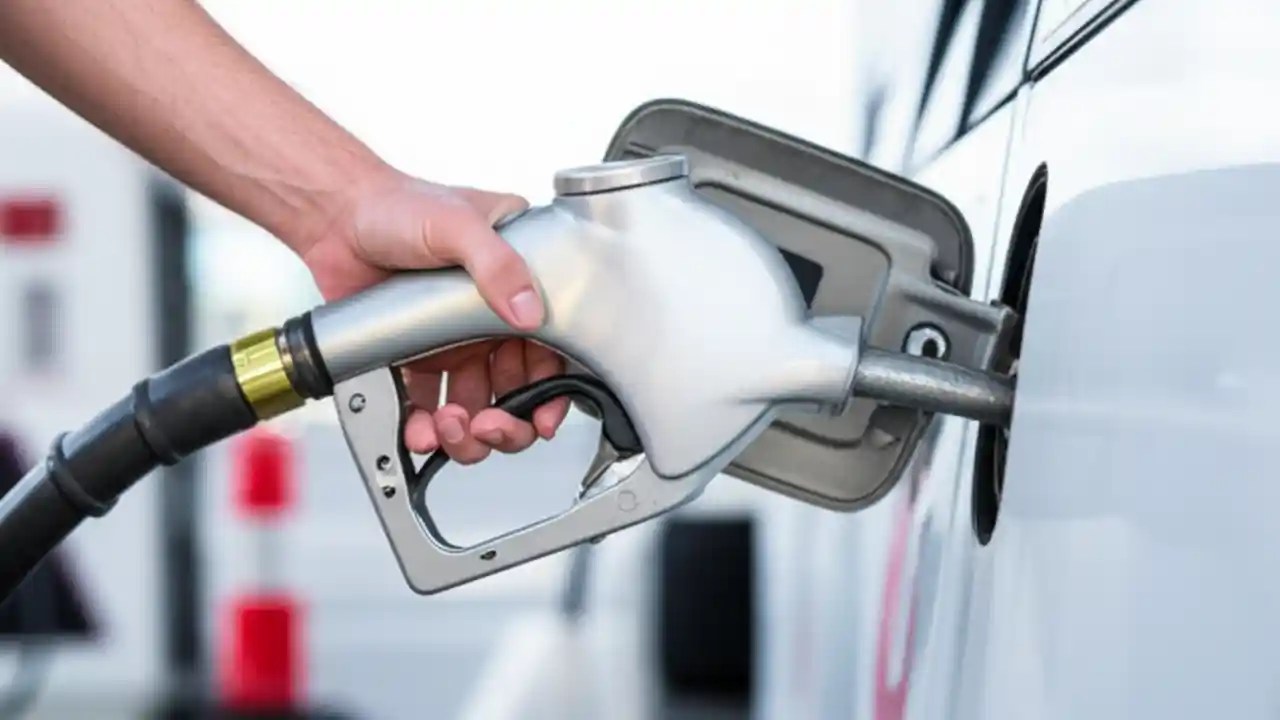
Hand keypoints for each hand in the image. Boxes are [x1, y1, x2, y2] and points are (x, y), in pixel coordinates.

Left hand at [298, 169, 569, 463]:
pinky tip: (420, 431)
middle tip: (489, 427)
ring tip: (448, 427)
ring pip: (478, 408)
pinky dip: (427, 429)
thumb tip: (529, 312)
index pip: (554, 348)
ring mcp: (456, 343)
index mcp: (518, 284)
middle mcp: (492, 319)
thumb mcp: (459, 223)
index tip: (543, 417)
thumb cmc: (400, 205)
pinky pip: (430, 407)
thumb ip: (499, 264)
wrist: (336, 217)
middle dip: (509, 423)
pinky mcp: (418, 359)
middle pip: (519, 391)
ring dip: (468, 433)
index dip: (554, 390)